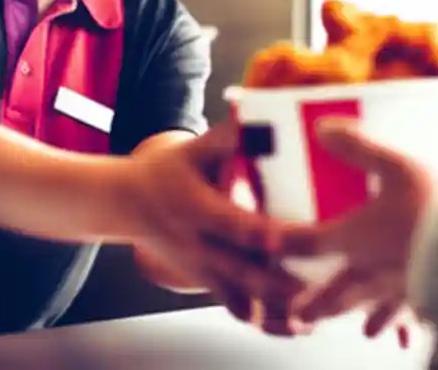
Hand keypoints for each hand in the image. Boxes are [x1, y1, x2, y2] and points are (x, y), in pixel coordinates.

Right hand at [124, 124, 304, 323]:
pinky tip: (292, 327)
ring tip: (307, 321)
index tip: (280, 239)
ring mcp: (202, 267)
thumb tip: (258, 111)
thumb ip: (227, 135)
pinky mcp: (207, 281)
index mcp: (195, 207)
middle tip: (310, 291)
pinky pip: (235, 304)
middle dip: (273, 282)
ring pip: (238, 295)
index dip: (254, 231)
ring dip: (271, 310)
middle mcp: (198, 243)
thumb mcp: (191, 148)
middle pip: (239, 268)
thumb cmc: (165, 171)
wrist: (127, 203)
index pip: (227, 222)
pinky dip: (262, 318)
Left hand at [278, 119, 434, 331]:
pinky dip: (398, 327)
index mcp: (355, 238)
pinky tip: (399, 337)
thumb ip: (359, 148)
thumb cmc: (434, 208)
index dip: (284, 241)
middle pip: (332, 293)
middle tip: (294, 315)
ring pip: (366, 310)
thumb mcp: (397, 166)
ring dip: (350, 316)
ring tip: (345, 326)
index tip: (266, 245)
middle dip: (312, 303)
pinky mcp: (426, 300)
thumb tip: (322, 128)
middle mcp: (369, 271)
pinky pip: (406, 320)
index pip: (308, 242)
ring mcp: (397, 291)